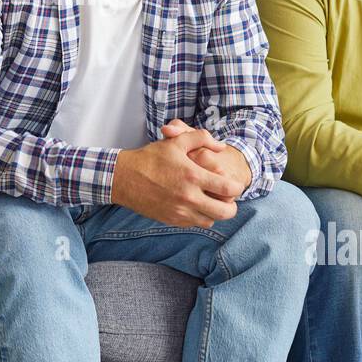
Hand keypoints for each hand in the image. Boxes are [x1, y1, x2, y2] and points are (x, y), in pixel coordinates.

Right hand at [112, 127, 242, 227]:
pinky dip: (200, 216)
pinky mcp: (172, 220)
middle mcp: (189, 197)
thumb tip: (221, 146)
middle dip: (231, 205)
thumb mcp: (176, 141)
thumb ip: (202, 138)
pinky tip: (195, 204)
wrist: (124, 178)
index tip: (233, 183)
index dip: (237, 187)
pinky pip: (195, 224)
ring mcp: (180, 211)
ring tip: (211, 200)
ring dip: (215, 212)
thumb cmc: (150, 158)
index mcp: (193, 176)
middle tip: (227, 197)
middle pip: (226, 212)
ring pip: (212, 220)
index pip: (229, 189)